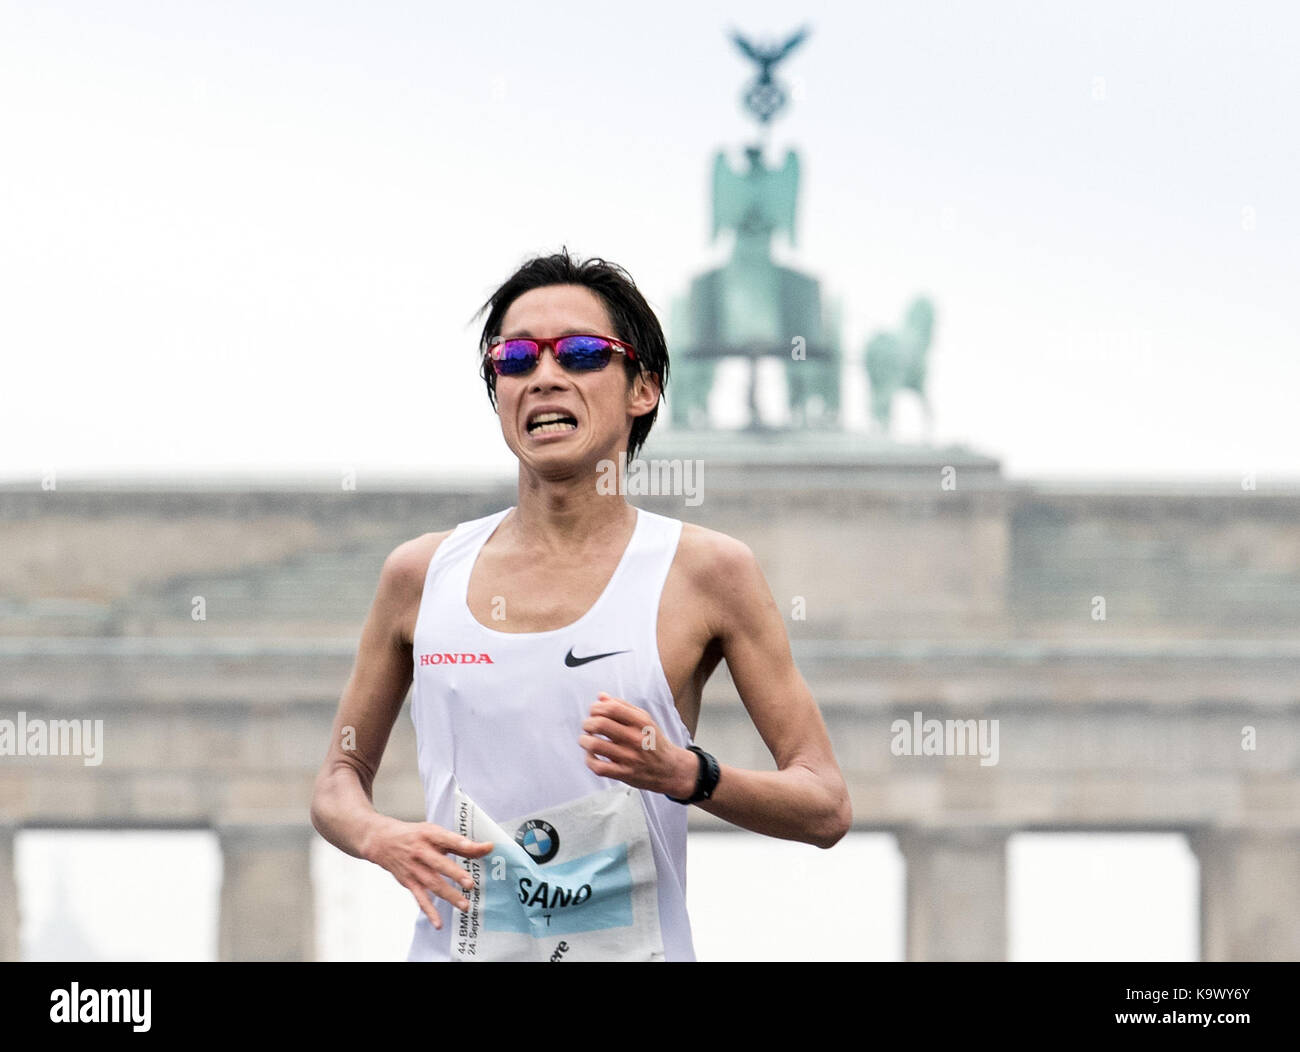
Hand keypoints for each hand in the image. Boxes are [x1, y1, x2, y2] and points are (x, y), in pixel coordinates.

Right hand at [363, 815, 493, 930]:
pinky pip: (420, 898)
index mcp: (429, 834)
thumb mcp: (435, 833)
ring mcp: (413, 868)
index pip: (447, 838)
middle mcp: (420, 851)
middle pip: (439, 864)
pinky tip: (439, 923)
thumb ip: (461, 844)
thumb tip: (487, 848)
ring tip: (465, 906)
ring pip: (432, 883)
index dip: (461, 843)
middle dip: (455, 874)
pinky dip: (429, 911)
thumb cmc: (415, 836)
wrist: (382, 841)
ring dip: (449, 895)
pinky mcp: (409, 882)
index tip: (476, 848)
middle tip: (470, 884)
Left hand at [578, 692, 695, 797]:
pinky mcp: (624, 774)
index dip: (596, 708)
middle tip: (588, 725)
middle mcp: (635, 739)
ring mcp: (629, 757)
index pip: (611, 708)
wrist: (669, 769)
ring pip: (595, 745)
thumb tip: (600, 696)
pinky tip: (591, 755)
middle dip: (587, 723)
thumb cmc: (653, 742)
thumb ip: (622, 706)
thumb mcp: (644, 719)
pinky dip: (589, 759)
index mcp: (641, 722)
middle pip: (600, 724)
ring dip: (584, 740)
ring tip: (586, 739)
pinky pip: (598, 767)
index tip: (593, 711)